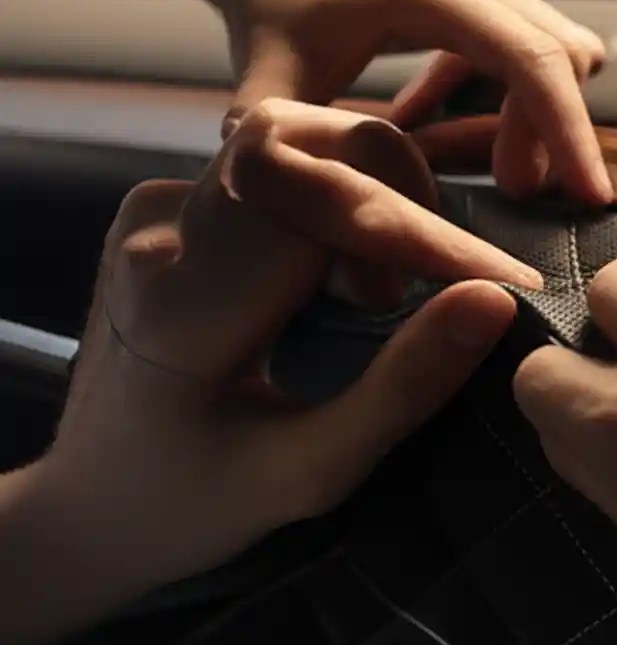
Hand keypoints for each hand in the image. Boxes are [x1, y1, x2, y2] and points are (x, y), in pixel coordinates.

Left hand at [40, 101, 523, 597]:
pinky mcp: (162, 204)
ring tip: (377, 292)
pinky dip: (332, 204)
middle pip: (310, 146)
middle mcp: (159, 233)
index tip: (494, 282)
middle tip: (427, 287)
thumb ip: (402, 385)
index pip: (324, 202)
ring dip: (366, 200)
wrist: (93, 500)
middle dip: (398, 205)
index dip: (420, 226)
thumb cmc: (202, 502)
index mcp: (187, 304)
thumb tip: (492, 300)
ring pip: (296, 142)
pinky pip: (273, 166)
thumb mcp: (312, 469)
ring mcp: (153, 209)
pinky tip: (337, 277)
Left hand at [210, 0, 610, 201]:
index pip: (531, 60)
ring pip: (555, 47)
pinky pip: (523, 42)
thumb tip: (312, 212)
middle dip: (549, 129)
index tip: (586, 194)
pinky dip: (501, 87)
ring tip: (477, 156)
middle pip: (561, 55)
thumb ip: (294, 151)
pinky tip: (427, 111)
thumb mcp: (269, 77)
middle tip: (511, 188)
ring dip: (531, 109)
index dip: (565, 131)